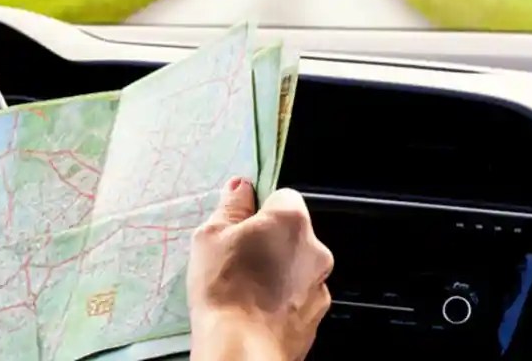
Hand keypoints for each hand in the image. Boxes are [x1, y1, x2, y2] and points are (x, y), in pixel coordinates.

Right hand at [187, 178, 333, 360]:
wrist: (241, 349)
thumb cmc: (223, 288)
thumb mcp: (211, 236)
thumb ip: (231, 206)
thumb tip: (241, 187)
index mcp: (290, 220)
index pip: (281, 197)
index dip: (257, 210)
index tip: (238, 226)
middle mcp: (315, 249)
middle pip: (291, 233)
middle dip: (268, 241)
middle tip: (235, 258)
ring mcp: (320, 285)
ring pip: (296, 266)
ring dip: (276, 271)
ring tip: (244, 288)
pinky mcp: (317, 316)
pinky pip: (299, 295)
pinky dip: (282, 298)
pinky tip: (256, 308)